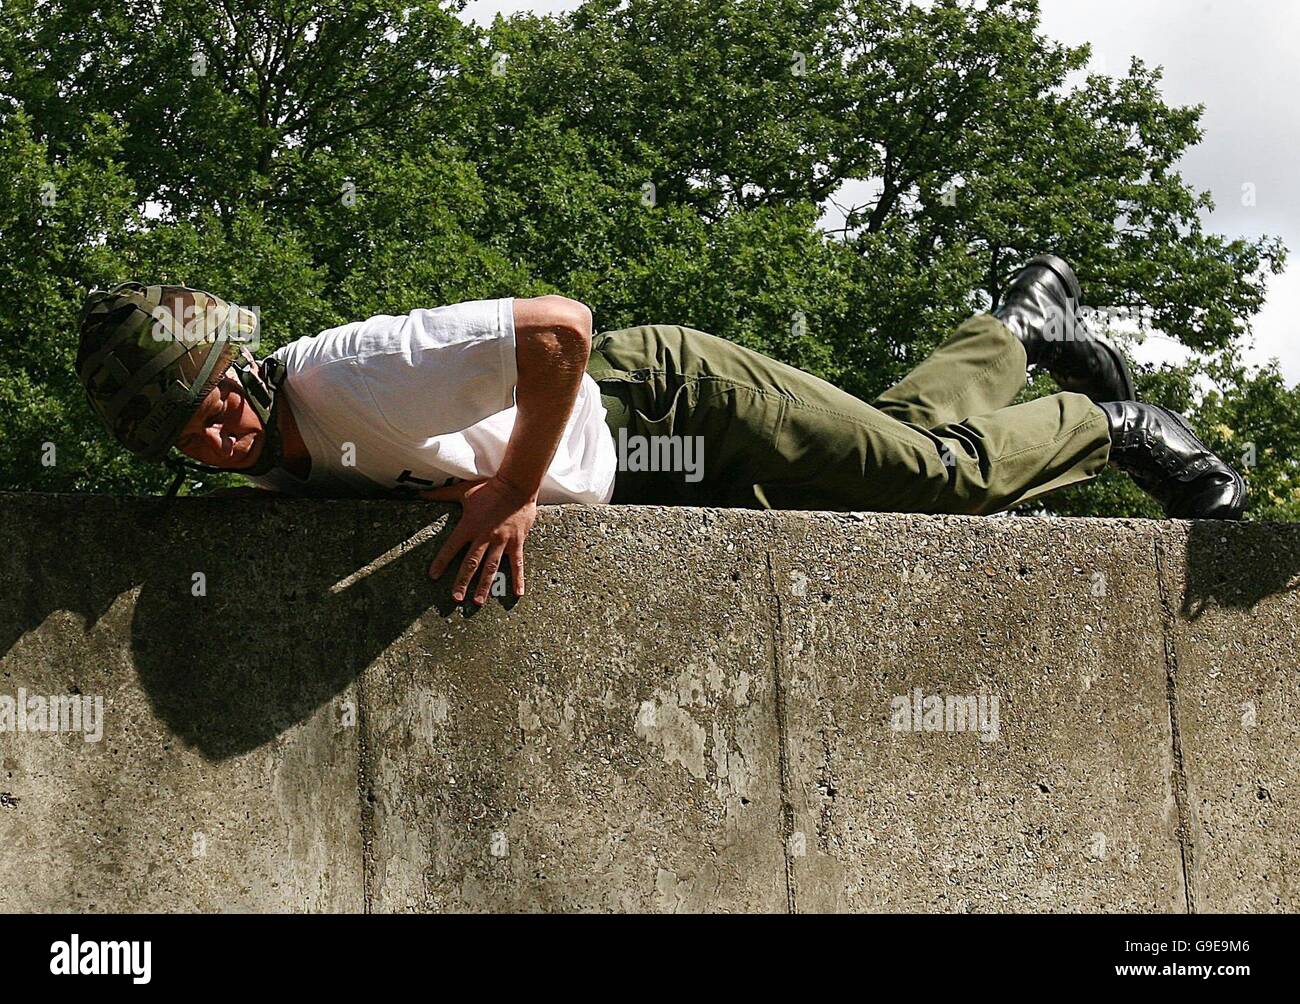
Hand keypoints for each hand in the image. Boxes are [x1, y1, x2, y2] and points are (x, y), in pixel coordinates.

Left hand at [423, 475, 536, 602]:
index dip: (441, 562)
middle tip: (456, 598)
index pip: (451, 547)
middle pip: (471, 563)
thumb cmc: (490, 488)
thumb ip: (442, 495)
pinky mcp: (517, 542)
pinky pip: (517, 564)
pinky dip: (518, 579)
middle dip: (462, 582)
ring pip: (491, 568)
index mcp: (469, 526)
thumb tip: (420, 493)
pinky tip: (517, 593)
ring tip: (478, 601)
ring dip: (484, 586)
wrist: (516, 485)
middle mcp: (484, 536)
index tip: (433, 576)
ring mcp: (501, 541)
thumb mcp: (464, 491)